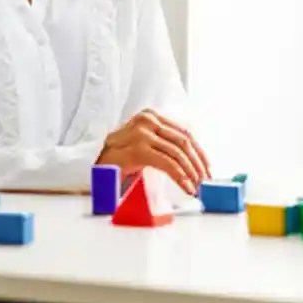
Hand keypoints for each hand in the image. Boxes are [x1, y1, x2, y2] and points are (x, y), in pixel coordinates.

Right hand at [96, 110, 210, 194]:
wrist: (95, 164)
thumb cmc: (121, 157)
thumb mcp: (145, 144)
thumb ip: (164, 143)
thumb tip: (195, 161)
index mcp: (151, 115)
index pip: (184, 132)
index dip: (199, 152)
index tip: (207, 168)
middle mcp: (147, 120)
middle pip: (183, 142)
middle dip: (198, 164)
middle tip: (205, 181)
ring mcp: (142, 133)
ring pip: (177, 153)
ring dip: (191, 172)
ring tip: (197, 187)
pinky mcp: (138, 149)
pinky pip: (167, 163)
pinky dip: (180, 176)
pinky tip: (186, 187)